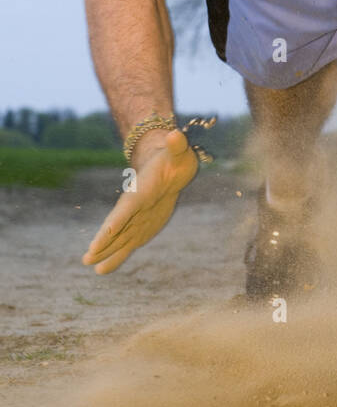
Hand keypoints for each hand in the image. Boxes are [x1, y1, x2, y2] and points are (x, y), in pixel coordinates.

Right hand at [82, 128, 198, 274]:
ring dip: (105, 251)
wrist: (168, 167)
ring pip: (119, 238)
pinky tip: (103, 270)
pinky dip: (116, 257)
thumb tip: (176, 135)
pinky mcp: (141, 227)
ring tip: (88, 265)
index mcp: (141, 191)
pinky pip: (127, 244)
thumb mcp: (180, 151)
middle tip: (86, 257)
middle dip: (102, 241)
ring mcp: (136, 219)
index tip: (104, 235)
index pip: (127, 209)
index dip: (116, 222)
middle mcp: (134, 207)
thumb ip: (177, 145)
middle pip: (116, 227)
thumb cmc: (175, 158)